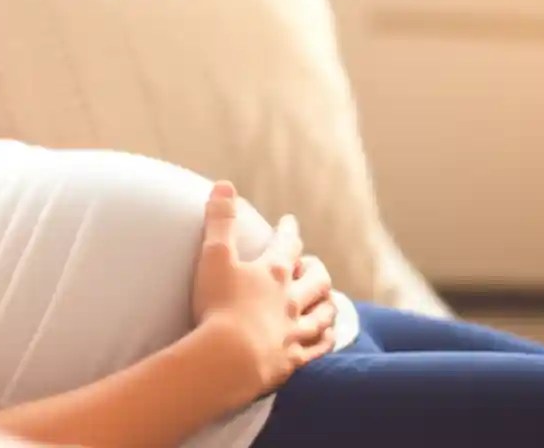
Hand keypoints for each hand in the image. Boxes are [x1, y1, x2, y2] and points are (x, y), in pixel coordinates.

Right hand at [190, 181, 334, 402]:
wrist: (228, 358)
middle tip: (313, 263)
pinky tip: (330, 338)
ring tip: (328, 299)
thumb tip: (224, 184)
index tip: (289, 222)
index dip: (288, 231)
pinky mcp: (293, 359)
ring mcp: (294, 331)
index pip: (287, 245)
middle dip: (315, 268)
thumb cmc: (219, 306)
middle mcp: (290, 300)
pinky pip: (317, 348)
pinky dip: (326, 340)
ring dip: (326, 304)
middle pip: (314, 279)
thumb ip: (219, 220)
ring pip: (321, 314)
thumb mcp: (214, 256)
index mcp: (273, 273)